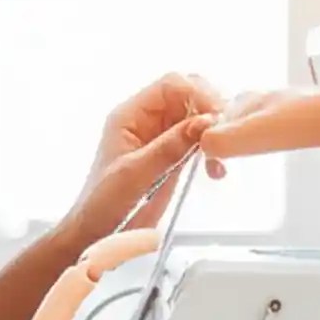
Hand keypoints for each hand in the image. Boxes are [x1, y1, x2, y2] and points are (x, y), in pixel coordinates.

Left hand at [63, 73, 225, 239]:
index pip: (170, 86)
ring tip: (218, 158)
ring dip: (214, 132)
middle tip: (223, 134)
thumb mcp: (135, 174)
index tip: (216, 116)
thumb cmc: (101, 204)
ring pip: (198, 118)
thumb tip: (203, 122)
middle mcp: (146, 120)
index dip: (197, 93)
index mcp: (130, 115)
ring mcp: (161, 137)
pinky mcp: (172, 156)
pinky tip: (215, 169)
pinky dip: (211, 150)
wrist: (95, 233)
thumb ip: (169, 147)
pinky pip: (198, 141)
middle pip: (188, 95)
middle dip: (210, 110)